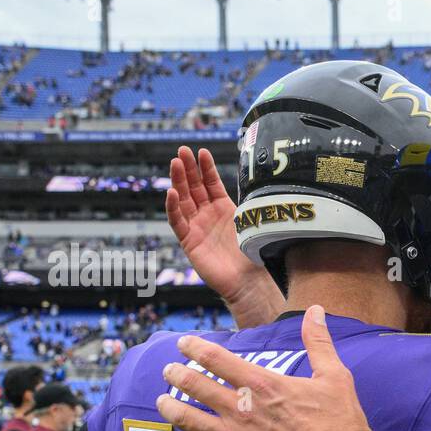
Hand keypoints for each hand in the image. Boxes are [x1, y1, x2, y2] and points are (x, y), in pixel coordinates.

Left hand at [154, 306, 370, 430]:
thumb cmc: (341, 423)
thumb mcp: (335, 376)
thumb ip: (318, 341)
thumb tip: (316, 309)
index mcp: (262, 385)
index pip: (215, 358)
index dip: (193, 347)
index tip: (183, 344)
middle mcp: (242, 410)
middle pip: (193, 386)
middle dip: (175, 375)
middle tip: (168, 372)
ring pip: (187, 421)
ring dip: (171, 410)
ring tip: (163, 404)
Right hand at [166, 146, 277, 307]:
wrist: (248, 280)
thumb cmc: (252, 254)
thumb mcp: (249, 222)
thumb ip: (244, 203)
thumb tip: (259, 181)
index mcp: (222, 208)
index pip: (211, 183)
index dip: (206, 168)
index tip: (202, 151)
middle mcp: (207, 215)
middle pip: (194, 187)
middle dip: (188, 168)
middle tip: (182, 150)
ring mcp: (196, 226)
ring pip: (183, 200)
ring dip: (178, 181)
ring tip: (175, 163)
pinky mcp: (189, 241)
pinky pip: (177, 222)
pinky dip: (173, 208)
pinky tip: (171, 193)